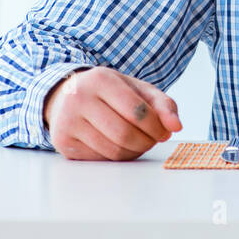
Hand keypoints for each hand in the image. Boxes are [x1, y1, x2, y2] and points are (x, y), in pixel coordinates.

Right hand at [43, 66, 181, 160]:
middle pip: (125, 134)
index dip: (156, 126)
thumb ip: (163, 105)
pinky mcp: (62, 142)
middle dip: (146, 142)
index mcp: (100, 79)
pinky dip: (117, 157)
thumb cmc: (109, 93)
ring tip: (138, 142)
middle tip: (153, 140)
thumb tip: (176, 126)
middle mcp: (79, 98)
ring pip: (113, 151)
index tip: (164, 131)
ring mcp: (67, 121)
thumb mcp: (137, 89)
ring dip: (134, 152)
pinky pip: (100, 159)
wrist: (67, 96)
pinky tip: (119, 146)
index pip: (137, 111)